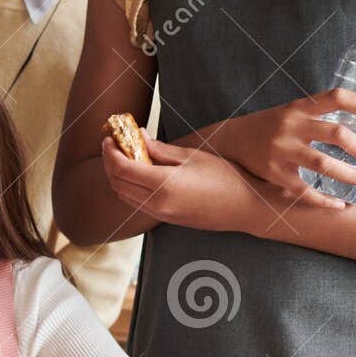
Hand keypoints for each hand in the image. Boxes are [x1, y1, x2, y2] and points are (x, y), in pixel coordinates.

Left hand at [103, 130, 268, 231]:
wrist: (247, 208)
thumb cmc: (225, 177)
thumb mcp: (192, 156)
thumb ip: (161, 149)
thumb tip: (139, 136)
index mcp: (163, 184)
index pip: (121, 168)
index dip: (110, 152)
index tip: (109, 138)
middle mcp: (157, 203)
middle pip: (117, 183)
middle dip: (109, 162)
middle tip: (112, 144)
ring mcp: (161, 214)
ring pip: (124, 195)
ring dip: (116, 176)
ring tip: (123, 156)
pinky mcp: (166, 220)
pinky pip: (136, 203)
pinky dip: (129, 187)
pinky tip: (138, 172)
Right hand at [208, 89, 355, 207]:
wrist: (229, 141)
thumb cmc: (269, 126)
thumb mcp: (290, 112)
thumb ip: (318, 116)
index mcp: (299, 108)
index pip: (338, 98)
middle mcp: (291, 126)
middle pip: (338, 134)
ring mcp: (282, 150)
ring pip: (324, 164)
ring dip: (351, 175)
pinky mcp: (274, 173)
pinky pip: (305, 190)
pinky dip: (325, 200)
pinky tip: (339, 204)